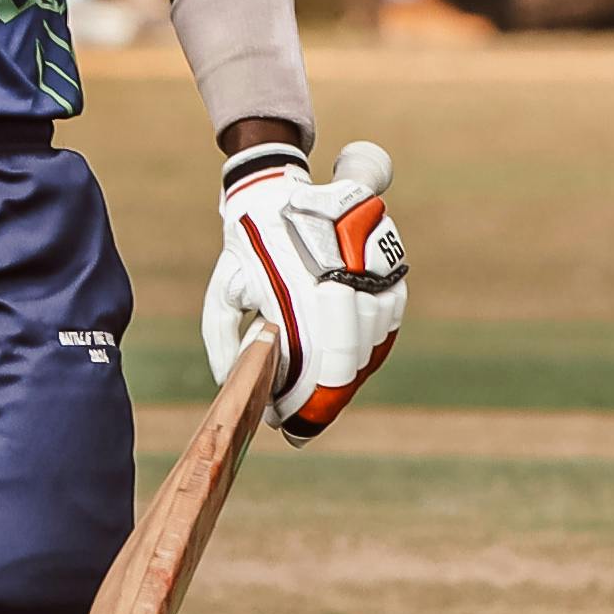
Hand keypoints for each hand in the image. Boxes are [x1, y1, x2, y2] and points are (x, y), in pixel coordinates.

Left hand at [201, 140, 408, 445]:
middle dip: (330, 396)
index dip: (305, 398)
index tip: (290, 424)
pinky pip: (391, 313)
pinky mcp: (388, 256)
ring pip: (374, 336)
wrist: (275, 188)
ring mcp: (367, 261)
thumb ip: (225, 339)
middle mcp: (335, 271)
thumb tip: (235, 383)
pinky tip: (354, 365)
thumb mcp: (222, 290)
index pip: (311, 356)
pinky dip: (375, 344)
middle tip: (309, 420)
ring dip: (353, 373)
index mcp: (291, 280)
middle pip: (349, 353)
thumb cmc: (244, 248)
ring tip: (327, 394)